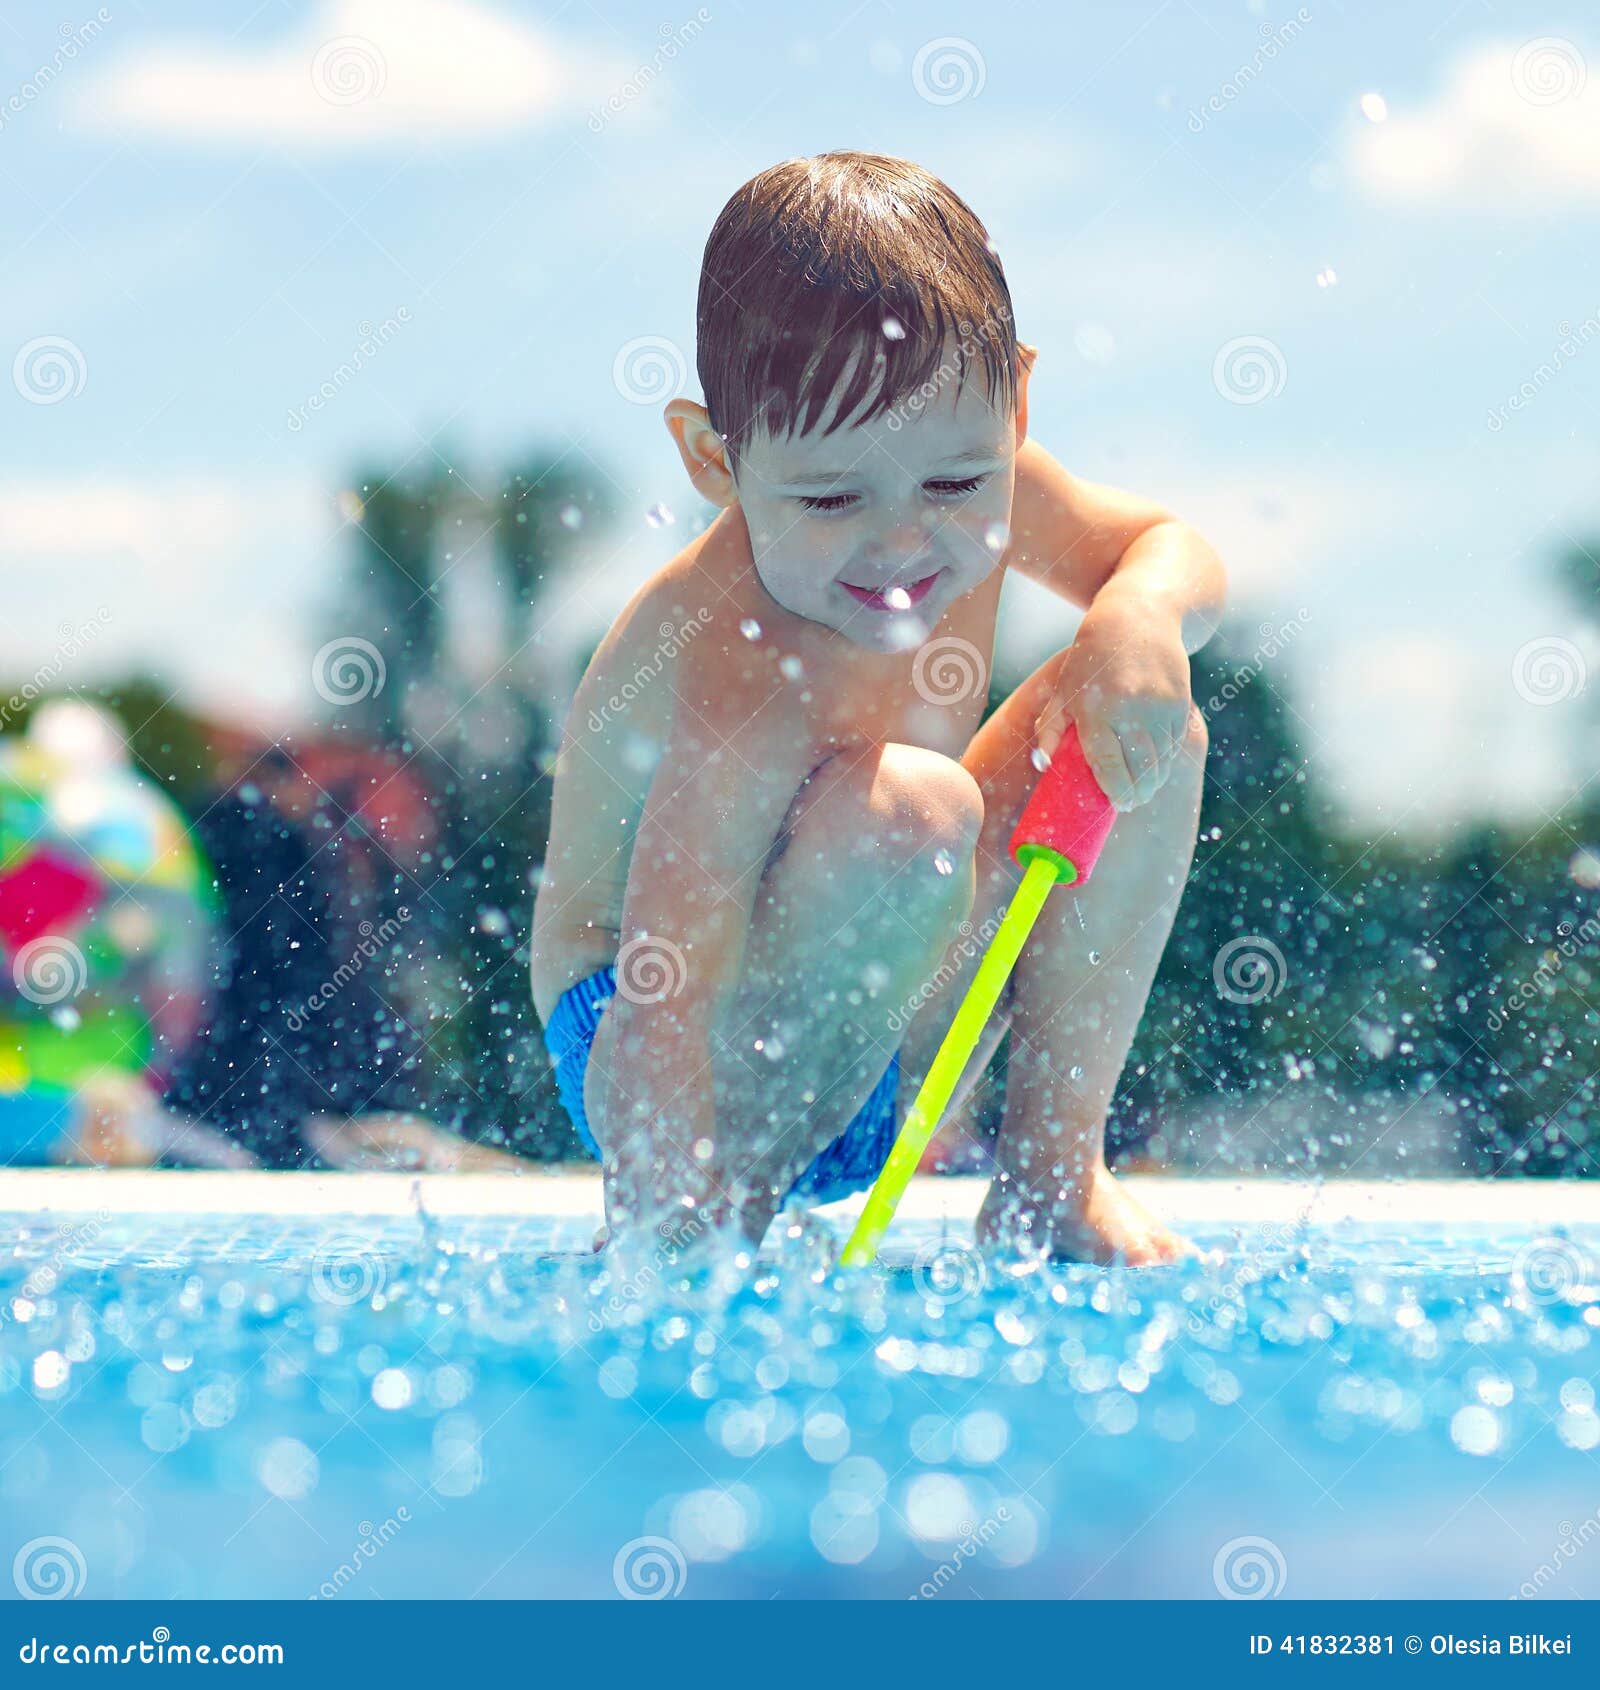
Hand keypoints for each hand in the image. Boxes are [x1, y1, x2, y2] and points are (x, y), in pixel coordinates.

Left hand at [1035, 591, 1195, 810]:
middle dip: (1138, 793)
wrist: (1136, 618)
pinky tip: (1156, 762)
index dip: (1115, 792)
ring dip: (1154, 779)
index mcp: (1095, 711)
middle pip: (1140, 771)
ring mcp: (1158, 706)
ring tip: (1144, 787)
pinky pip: (1175, 743)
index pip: (1107, 767)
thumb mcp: (1061, 692)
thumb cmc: (1089, 661)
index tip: (1117, 804)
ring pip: (1161, 761)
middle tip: (1132, 801)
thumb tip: (1041, 766)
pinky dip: (1167, 758)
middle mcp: (1129, 710)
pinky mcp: (1179, 702)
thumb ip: (1048, 731)